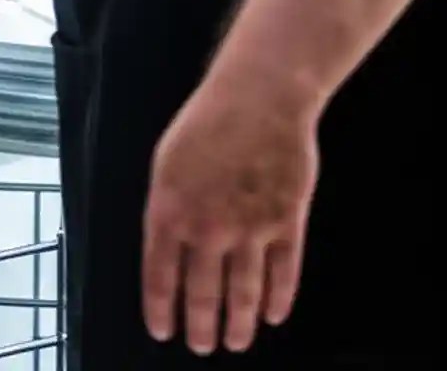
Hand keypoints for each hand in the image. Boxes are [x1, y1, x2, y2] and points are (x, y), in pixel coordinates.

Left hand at [142, 75, 320, 355]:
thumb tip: (167, 248)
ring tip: (235, 343)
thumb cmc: (206, 125)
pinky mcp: (287, 222)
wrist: (258, 100)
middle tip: (202, 347)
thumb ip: (165, 210)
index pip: (159, 276)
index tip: (163, 332)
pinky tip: (272, 316)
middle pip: (203, 294)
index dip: (161, 310)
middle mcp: (207, 228)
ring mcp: (250, 228)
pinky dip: (278, 299)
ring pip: (243, 293)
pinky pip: (283, 273)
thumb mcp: (165, 165)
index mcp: (169, 212)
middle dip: (201, 327)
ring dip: (238, 324)